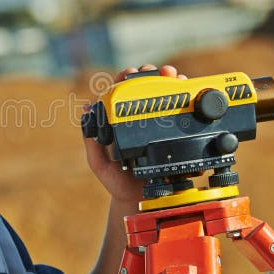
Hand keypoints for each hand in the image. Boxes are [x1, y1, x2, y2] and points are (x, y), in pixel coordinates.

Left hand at [83, 64, 186, 202]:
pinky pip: (182, 114)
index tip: (131, 73)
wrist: (141, 201)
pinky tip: (187, 93)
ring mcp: (159, 126)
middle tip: (157, 72)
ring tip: (174, 77)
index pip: (122, 93)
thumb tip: (86, 111)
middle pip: (146, 89)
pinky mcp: (175, 135)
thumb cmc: (118, 182)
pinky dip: (186, 99)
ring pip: (166, 97)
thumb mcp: (99, 163)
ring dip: (171, 82)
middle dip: (152, 75)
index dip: (126, 79)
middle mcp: (140, 120)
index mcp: (121, 121)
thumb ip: (91, 141)